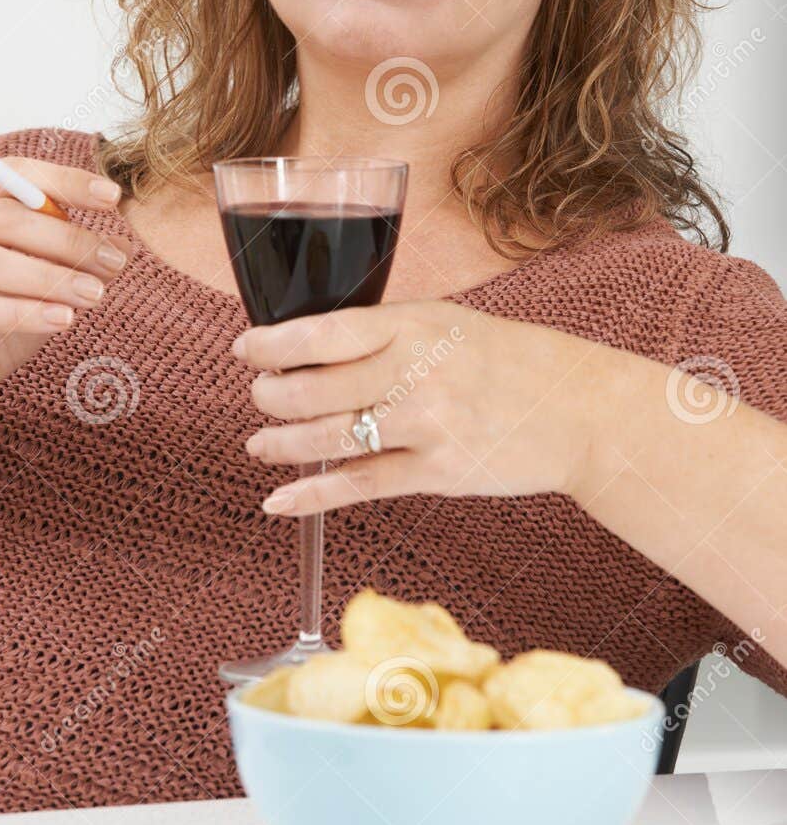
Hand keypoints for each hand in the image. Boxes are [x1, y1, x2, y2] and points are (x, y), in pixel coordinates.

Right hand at [0, 157, 132, 449]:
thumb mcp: (37, 298)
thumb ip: (70, 268)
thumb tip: (124, 244)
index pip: (10, 177)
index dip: (61, 180)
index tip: (112, 197)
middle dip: (64, 236)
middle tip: (113, 260)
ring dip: (46, 275)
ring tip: (94, 294)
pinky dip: (19, 312)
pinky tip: (61, 320)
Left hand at [232, 299, 610, 515]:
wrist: (578, 409)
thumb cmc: (510, 361)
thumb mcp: (446, 323)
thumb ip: (386, 333)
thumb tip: (311, 345)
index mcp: (414, 324)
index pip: (323, 332)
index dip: (272, 343)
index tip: (245, 348)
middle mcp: (416, 372)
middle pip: (313, 388)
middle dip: (270, 395)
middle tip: (259, 395)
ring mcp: (426, 425)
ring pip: (328, 438)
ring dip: (280, 443)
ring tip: (260, 443)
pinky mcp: (438, 472)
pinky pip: (359, 485)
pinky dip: (311, 496)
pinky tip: (279, 501)